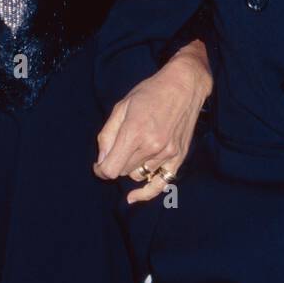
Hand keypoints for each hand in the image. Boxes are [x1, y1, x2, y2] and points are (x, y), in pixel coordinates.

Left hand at [94, 40, 211, 203]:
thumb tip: (101, 162)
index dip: (101, 170)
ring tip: (136, 148)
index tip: (99, 165)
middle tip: (119, 147)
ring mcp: (167, 153)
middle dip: (116, 163)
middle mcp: (151, 146)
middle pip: (123, 171)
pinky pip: (161, 183)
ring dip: (131, 167)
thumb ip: (107, 135)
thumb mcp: (121, 106)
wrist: (184, 85)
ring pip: (138, 175)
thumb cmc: (150, 92)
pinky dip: (146, 192)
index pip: (111, 169)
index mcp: (134, 132)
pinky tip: (133, 197)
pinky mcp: (179, 157)